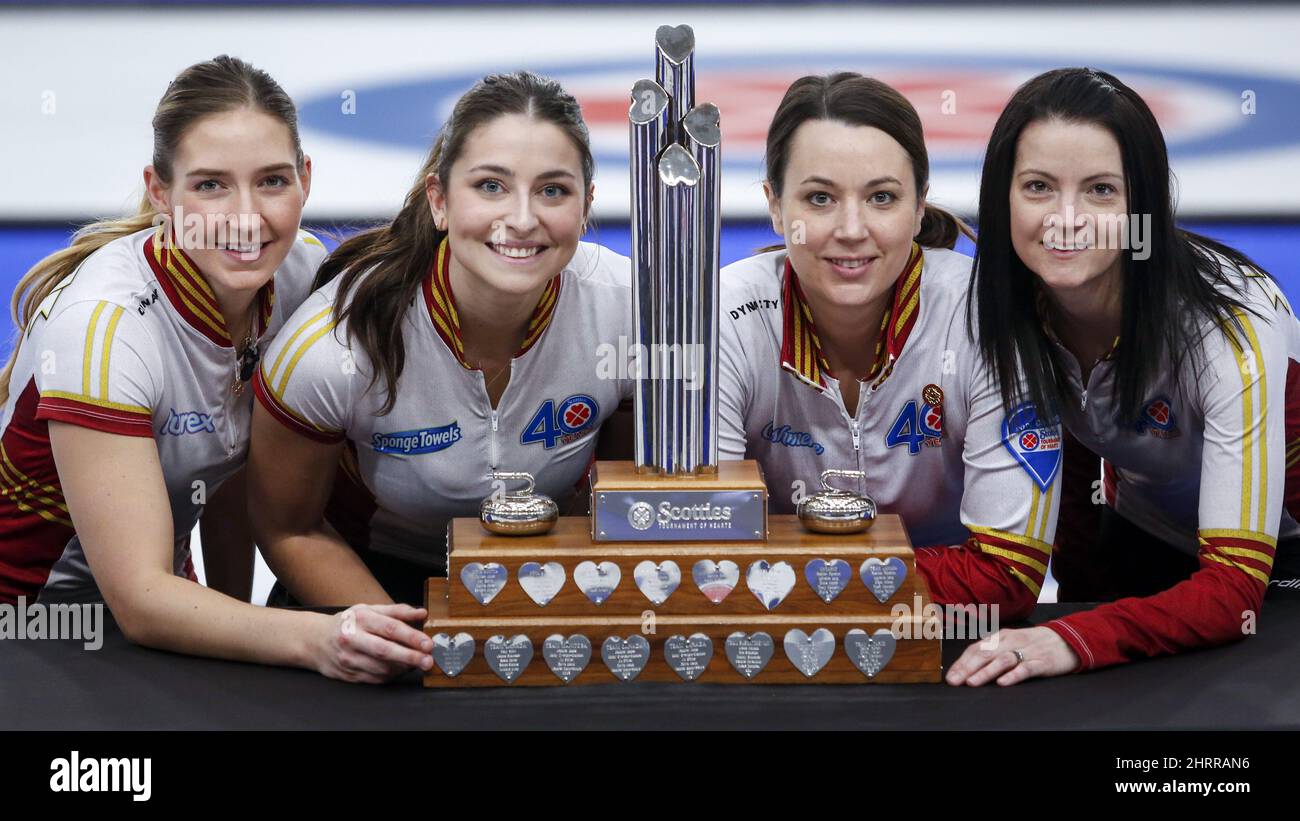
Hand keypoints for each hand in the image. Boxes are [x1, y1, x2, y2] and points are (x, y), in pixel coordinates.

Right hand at [310, 604, 432, 683]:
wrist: (315, 641)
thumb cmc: (348, 623)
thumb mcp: (369, 610)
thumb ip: (397, 611)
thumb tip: (422, 613)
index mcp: (359, 619)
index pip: (390, 628)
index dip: (411, 637)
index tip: (428, 643)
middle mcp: (352, 639)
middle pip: (385, 651)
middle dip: (410, 657)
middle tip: (428, 660)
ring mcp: (348, 660)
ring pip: (382, 668)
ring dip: (403, 668)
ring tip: (416, 662)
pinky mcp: (348, 676)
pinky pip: (376, 679)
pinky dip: (392, 675)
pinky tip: (401, 669)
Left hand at [945, 626, 1078, 686]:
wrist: (1066, 639)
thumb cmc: (1032, 643)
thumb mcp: (1010, 642)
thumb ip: (991, 651)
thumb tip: (967, 666)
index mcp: (1001, 636)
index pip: (976, 648)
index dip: (962, 662)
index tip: (950, 676)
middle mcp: (1011, 641)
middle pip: (986, 654)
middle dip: (967, 668)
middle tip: (955, 681)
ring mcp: (1027, 651)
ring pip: (1003, 660)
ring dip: (986, 672)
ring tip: (972, 682)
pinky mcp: (1042, 661)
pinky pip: (1026, 668)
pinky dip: (1014, 675)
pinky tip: (1003, 682)